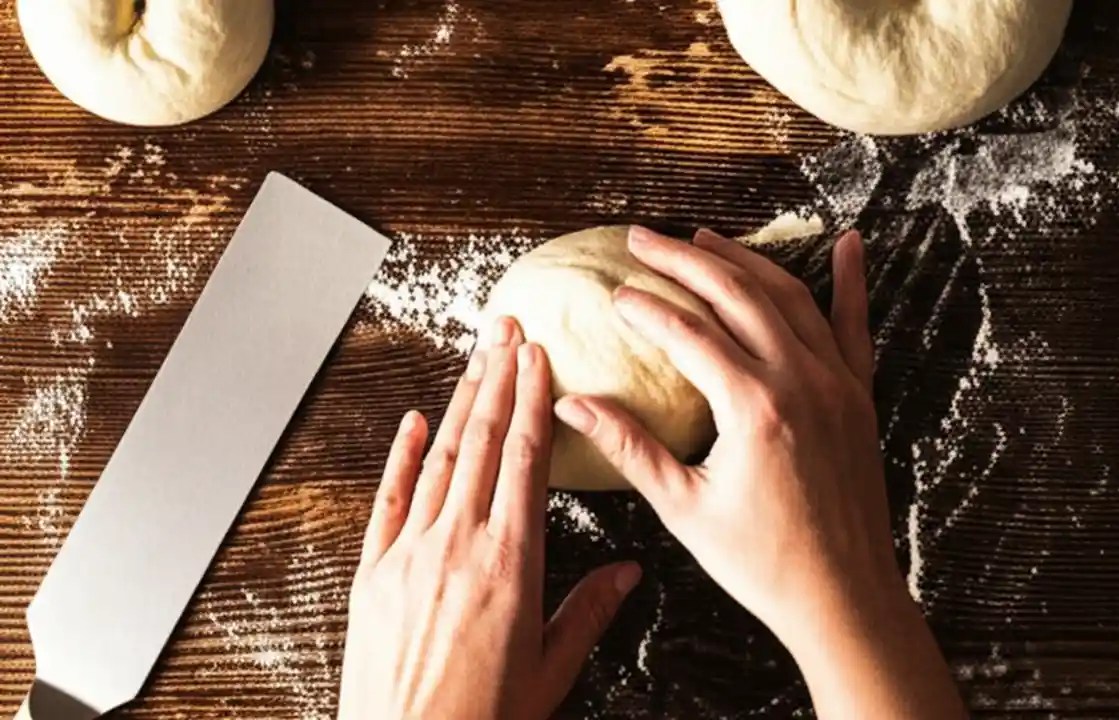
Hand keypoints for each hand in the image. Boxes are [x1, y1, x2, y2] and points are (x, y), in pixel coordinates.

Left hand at [338, 318, 641, 719]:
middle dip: (496, 379)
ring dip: (458, 404)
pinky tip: (412, 421)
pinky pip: (388, 500)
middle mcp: (457, 545)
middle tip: (507, 329)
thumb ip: (588, 612)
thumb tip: (630, 573)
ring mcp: (408, 554)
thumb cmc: (482, 719)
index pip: (523, 461)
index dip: (530, 401)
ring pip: (437, 460)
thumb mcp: (550, 669)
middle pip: (480, 443)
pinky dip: (400, 456)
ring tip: (476, 359)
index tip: (537, 359)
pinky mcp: (373, 573)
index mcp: (509, 563)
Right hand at [554, 227, 964, 718]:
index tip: (614, 291)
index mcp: (754, 408)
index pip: (688, 333)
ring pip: (789, 298)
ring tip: (703, 237)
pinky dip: (850, 282)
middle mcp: (800, 381)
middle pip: (736, 295)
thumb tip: (572, 407)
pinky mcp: (859, 396)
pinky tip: (846, 244)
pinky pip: (854, 326)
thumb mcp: (683, 508)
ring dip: (744, 261)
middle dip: (685, 259)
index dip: (646, 307)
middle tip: (643, 237)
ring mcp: (837, 384)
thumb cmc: (761, 562)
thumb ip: (629, 448)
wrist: (843, 597)